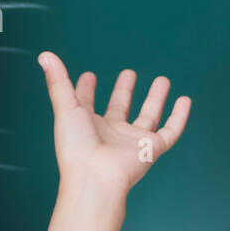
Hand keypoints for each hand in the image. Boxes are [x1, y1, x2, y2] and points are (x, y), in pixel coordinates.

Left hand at [37, 51, 190, 196]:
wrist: (95, 176)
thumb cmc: (76, 144)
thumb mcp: (66, 107)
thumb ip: (58, 81)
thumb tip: (44, 54)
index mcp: (87, 123)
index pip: (86, 103)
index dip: (86, 90)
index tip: (88, 76)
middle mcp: (110, 131)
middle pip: (119, 107)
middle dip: (124, 90)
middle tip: (129, 73)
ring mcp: (132, 140)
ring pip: (148, 115)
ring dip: (156, 98)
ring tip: (162, 79)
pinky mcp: (152, 148)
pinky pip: (170, 131)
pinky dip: (179, 117)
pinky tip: (185, 100)